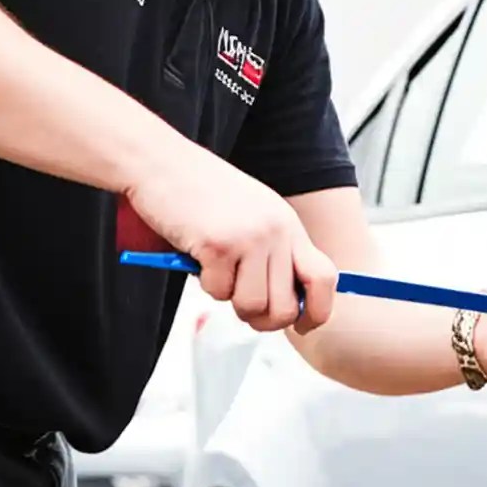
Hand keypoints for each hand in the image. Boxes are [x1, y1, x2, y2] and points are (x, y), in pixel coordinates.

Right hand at [125, 145, 336, 334]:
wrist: (160, 162)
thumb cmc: (202, 192)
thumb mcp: (254, 216)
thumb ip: (274, 254)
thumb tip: (287, 306)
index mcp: (289, 226)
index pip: (325, 279)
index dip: (316, 311)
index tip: (301, 325)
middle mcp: (277, 231)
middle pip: (286, 307)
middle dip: (263, 319)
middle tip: (243, 305)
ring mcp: (250, 238)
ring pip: (252, 307)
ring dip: (231, 301)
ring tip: (218, 272)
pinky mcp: (219, 245)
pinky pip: (218, 293)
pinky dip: (205, 284)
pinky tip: (199, 257)